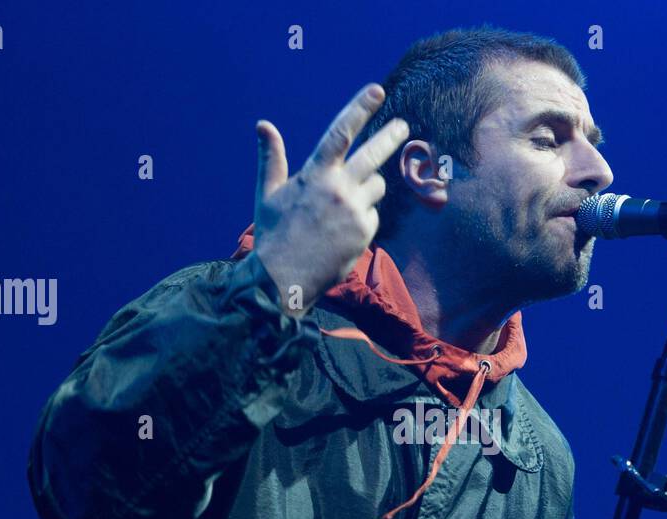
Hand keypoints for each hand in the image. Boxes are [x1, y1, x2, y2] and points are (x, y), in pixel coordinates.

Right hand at [251, 83, 409, 315]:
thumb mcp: (267, 194)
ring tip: (342, 208)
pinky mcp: (365, 232)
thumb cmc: (273, 234)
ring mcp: (354, 211)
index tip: (377, 91)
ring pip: (375, 187)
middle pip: (373, 154)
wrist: (283, 278)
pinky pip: (372, 215)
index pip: (341, 133)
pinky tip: (342, 233)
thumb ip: (271, 158)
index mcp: (314, 174)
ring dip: (367, 190)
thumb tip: (263, 125)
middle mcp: (338, 188)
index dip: (360, 109)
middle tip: (402, 125)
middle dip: (390, 136)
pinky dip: (362, 219)